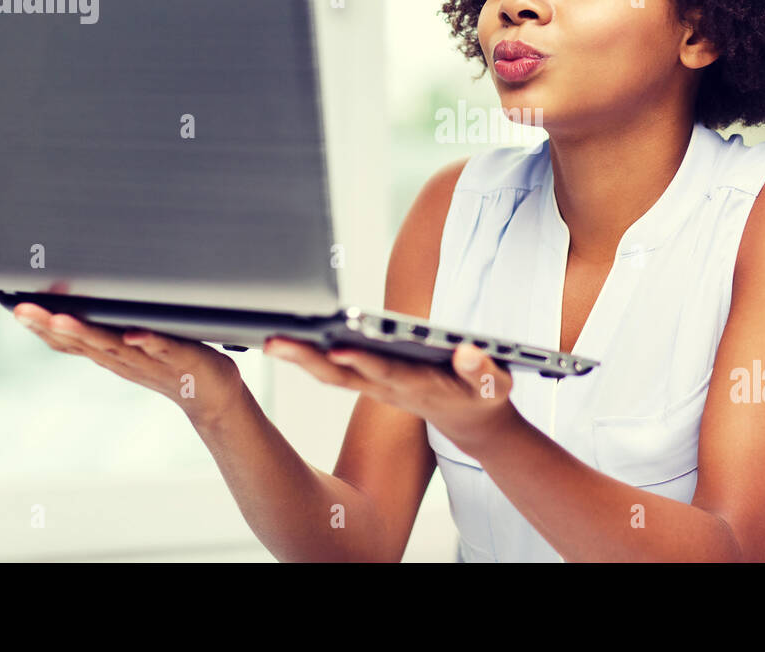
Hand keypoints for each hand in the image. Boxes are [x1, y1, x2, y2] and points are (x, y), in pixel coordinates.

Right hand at [13, 304, 245, 426]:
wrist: (211, 394)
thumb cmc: (171, 361)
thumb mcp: (132, 344)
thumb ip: (109, 327)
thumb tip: (82, 301)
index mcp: (110, 353)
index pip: (69, 341)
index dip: (42, 327)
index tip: (16, 308)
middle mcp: (123, 358)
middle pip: (82, 341)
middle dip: (50, 325)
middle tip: (22, 309)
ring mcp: (150, 359)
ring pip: (114, 344)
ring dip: (87, 332)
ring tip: (60, 318)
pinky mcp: (182, 357)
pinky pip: (163, 347)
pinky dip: (148, 340)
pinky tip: (134, 333)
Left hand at [264, 336, 518, 450]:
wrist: (476, 426)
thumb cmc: (485, 399)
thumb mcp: (495, 386)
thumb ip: (482, 370)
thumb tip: (466, 351)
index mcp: (420, 386)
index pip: (386, 372)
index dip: (363, 360)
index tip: (337, 345)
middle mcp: (391, 388)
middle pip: (343, 375)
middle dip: (308, 358)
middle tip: (274, 342)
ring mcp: (379, 388)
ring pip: (333, 374)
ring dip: (301, 358)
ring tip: (270, 338)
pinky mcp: (374, 383)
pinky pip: (335, 372)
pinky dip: (310, 358)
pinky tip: (287, 343)